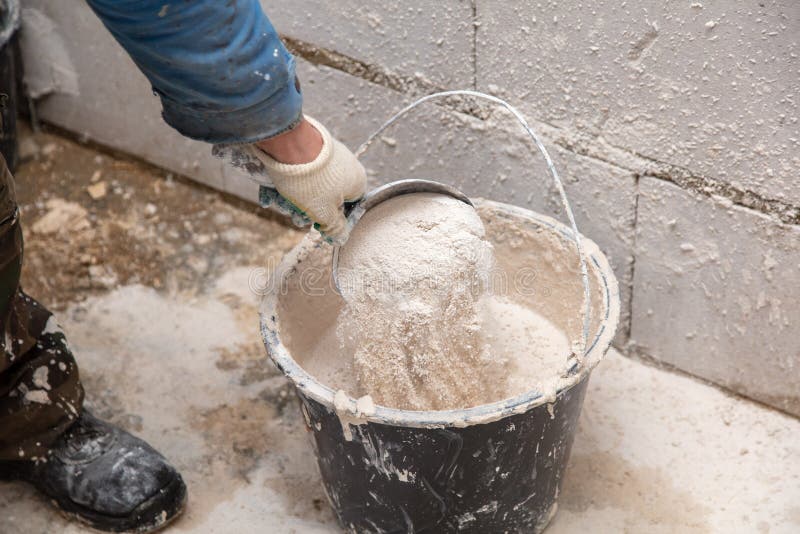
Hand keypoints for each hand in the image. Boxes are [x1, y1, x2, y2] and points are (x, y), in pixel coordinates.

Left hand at [253, 116, 365, 243]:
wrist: (287, 144)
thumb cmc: (312, 182)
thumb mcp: (324, 213)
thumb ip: (335, 227)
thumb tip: (342, 237)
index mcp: (356, 181)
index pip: (349, 206)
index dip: (334, 219)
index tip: (319, 226)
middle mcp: (344, 167)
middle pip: (326, 198)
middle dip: (308, 210)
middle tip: (296, 216)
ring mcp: (324, 156)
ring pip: (308, 187)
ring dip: (293, 200)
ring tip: (281, 202)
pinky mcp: (304, 148)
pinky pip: (297, 173)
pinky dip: (285, 184)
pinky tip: (272, 192)